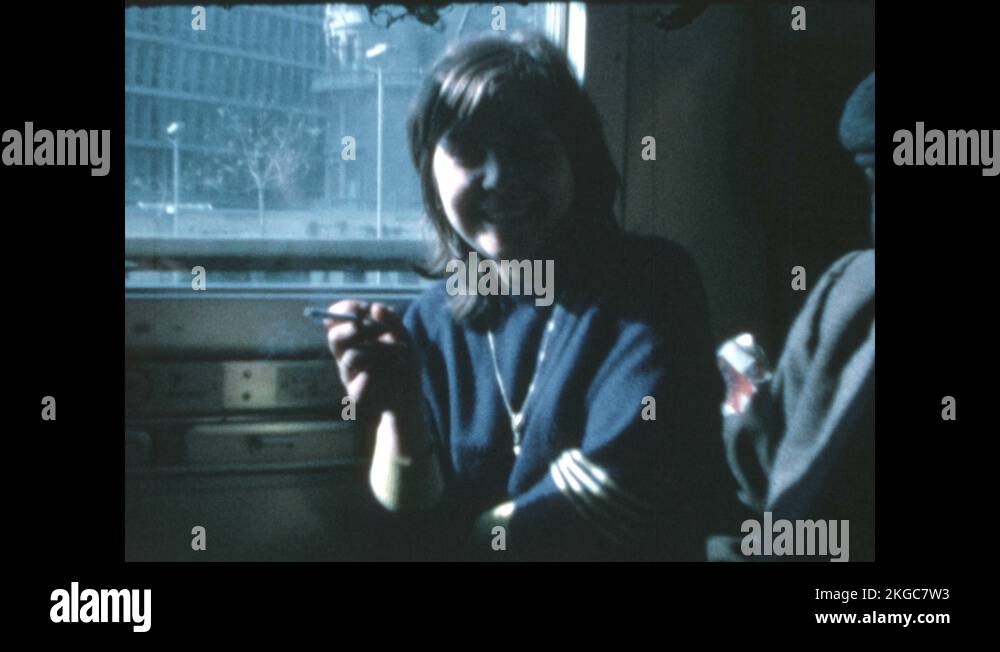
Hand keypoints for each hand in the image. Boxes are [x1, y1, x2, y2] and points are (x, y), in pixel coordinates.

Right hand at [325, 300, 419, 430]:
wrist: (408, 405)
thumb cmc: (405, 370)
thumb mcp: (405, 341)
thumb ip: (392, 322)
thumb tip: (375, 307)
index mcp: (355, 340)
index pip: (339, 320)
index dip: (345, 310)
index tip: (360, 308)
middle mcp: (347, 356)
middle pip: (336, 338)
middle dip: (351, 329)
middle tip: (366, 326)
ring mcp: (349, 375)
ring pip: (352, 355)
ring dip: (378, 350)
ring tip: (399, 355)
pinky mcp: (354, 394)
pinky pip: (366, 376)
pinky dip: (384, 371)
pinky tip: (395, 374)